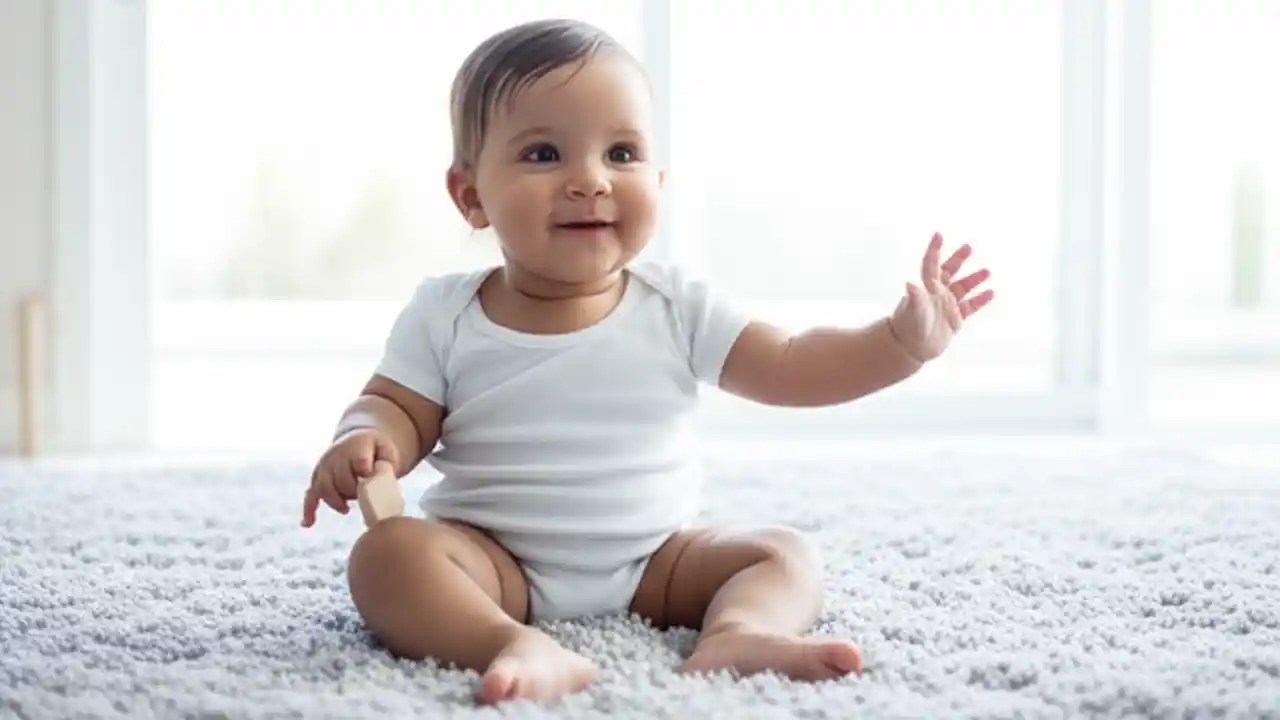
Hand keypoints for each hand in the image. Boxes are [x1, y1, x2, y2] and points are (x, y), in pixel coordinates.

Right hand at [301, 429, 400, 527]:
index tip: (370, 480)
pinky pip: (310, 495)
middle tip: (364, 497)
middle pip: (341, 479)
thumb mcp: (387, 450)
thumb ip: (387, 463)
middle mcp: (336, 455)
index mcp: (356, 446)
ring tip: (346, 509)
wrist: (357, 441)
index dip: (366, 473)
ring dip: (335, 502)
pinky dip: (308, 509)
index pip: (359, 461)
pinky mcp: (317, 479)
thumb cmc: (376, 450)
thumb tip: (381, 478)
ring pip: (324, 488)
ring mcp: (324, 467)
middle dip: (353, 492)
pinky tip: (308, 523)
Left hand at [888, 232, 994, 362]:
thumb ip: (915, 298)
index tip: (939, 235)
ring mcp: (946, 305)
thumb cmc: (908, 328)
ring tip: (987, 271)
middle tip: (969, 246)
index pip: (931, 264)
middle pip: (949, 271)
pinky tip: (991, 293)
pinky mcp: (954, 319)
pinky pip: (970, 306)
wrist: (911, 349)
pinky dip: (980, 300)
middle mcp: (937, 294)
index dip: (935, 250)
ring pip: (963, 288)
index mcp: (926, 288)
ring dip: (974, 279)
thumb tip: (909, 283)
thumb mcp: (913, 311)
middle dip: (958, 259)